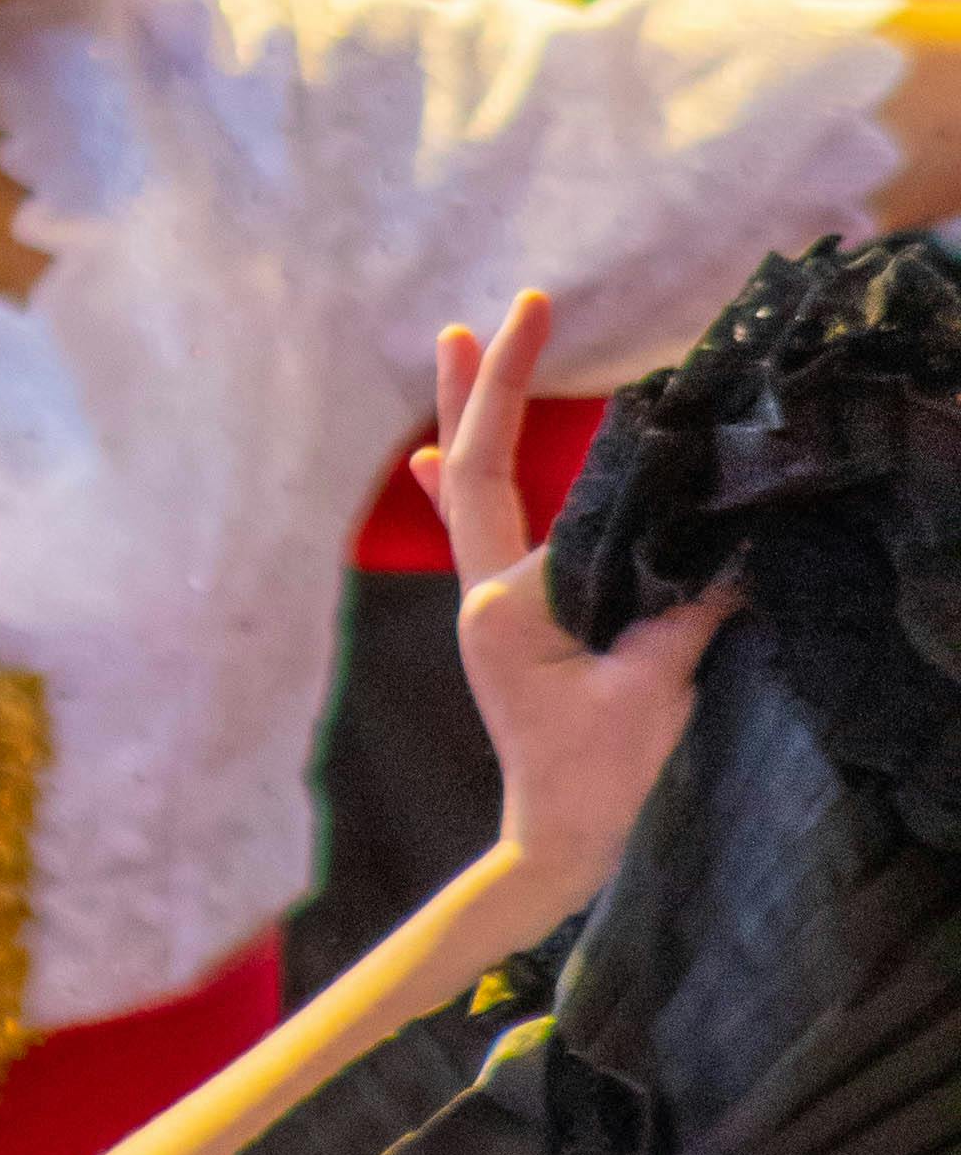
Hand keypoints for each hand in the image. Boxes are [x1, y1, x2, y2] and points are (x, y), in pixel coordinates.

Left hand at [426, 289, 728, 917]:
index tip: (553, 342)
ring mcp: (492, 606)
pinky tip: (428, 457)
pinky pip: (482, 532)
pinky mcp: (511, 620)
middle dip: (483, 387)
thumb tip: (725, 540)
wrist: (559, 842)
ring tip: (455, 342)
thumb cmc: (601, 777)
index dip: (545, 419)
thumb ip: (680, 609)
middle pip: (475, 468)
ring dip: (469, 416)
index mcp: (503, 607)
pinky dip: (464, 486)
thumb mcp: (652, 689)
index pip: (528, 493)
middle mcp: (483, 597)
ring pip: (474, 491)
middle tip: (488, 312)